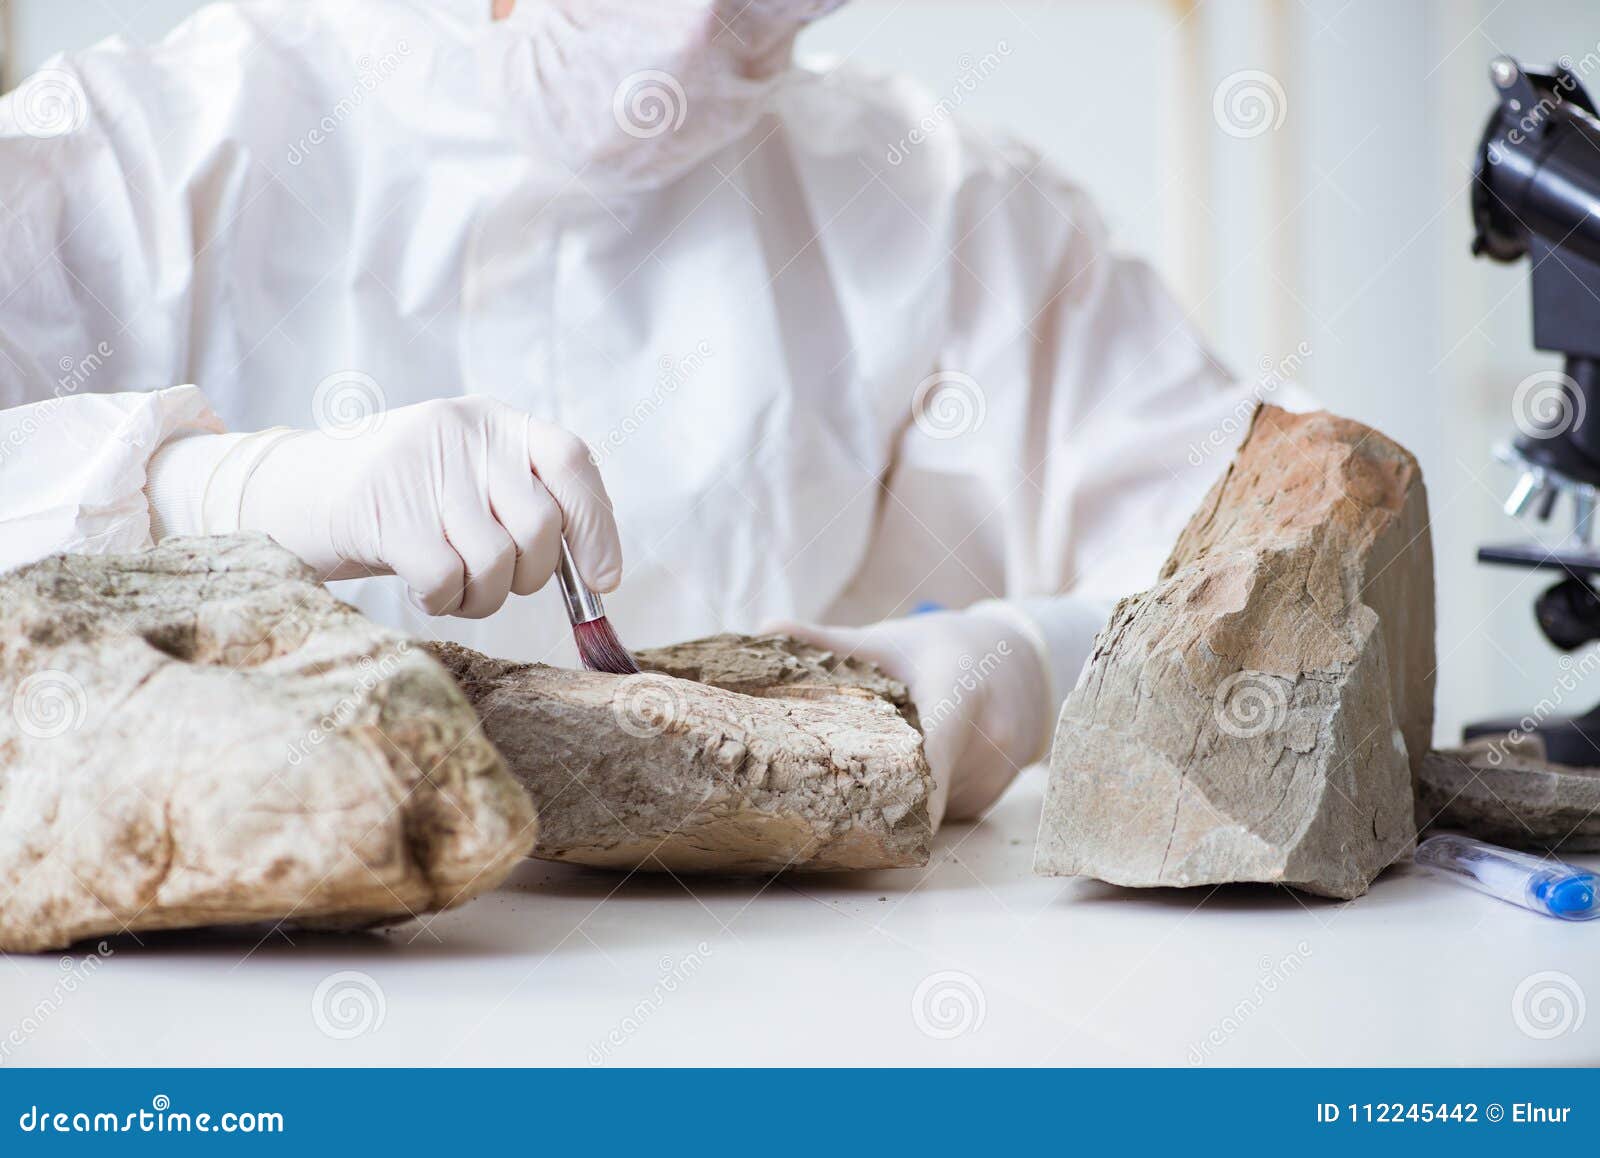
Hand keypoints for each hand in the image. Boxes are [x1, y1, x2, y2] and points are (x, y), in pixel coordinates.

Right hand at [240, 397, 619, 617]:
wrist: (291, 491)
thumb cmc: (400, 503)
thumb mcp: (466, 481)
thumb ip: (524, 505)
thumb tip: (598, 573)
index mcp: (492, 420)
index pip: (570, 461)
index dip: (597, 525)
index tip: (603, 579)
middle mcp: (461, 431)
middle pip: (540, 525)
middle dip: (530, 576)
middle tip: (494, 583)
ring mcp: (420, 466)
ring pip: (495, 562)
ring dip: (482, 596)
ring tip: (455, 588)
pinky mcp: (382, 509)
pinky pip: (447, 580)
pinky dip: (443, 601)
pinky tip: (422, 590)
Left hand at [767, 609, 1051, 826]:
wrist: (1021, 665)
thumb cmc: (944, 649)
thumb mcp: (890, 641)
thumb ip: (828, 642)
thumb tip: (764, 627)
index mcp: (961, 689)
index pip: (936, 747)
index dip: (904, 786)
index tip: (866, 814)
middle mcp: (987, 739)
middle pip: (922, 788)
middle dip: (876, 798)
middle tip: (821, 800)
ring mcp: (991, 776)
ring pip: (928, 808)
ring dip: (894, 802)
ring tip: (857, 784)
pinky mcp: (985, 802)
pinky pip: (939, 815)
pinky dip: (912, 805)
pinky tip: (895, 784)